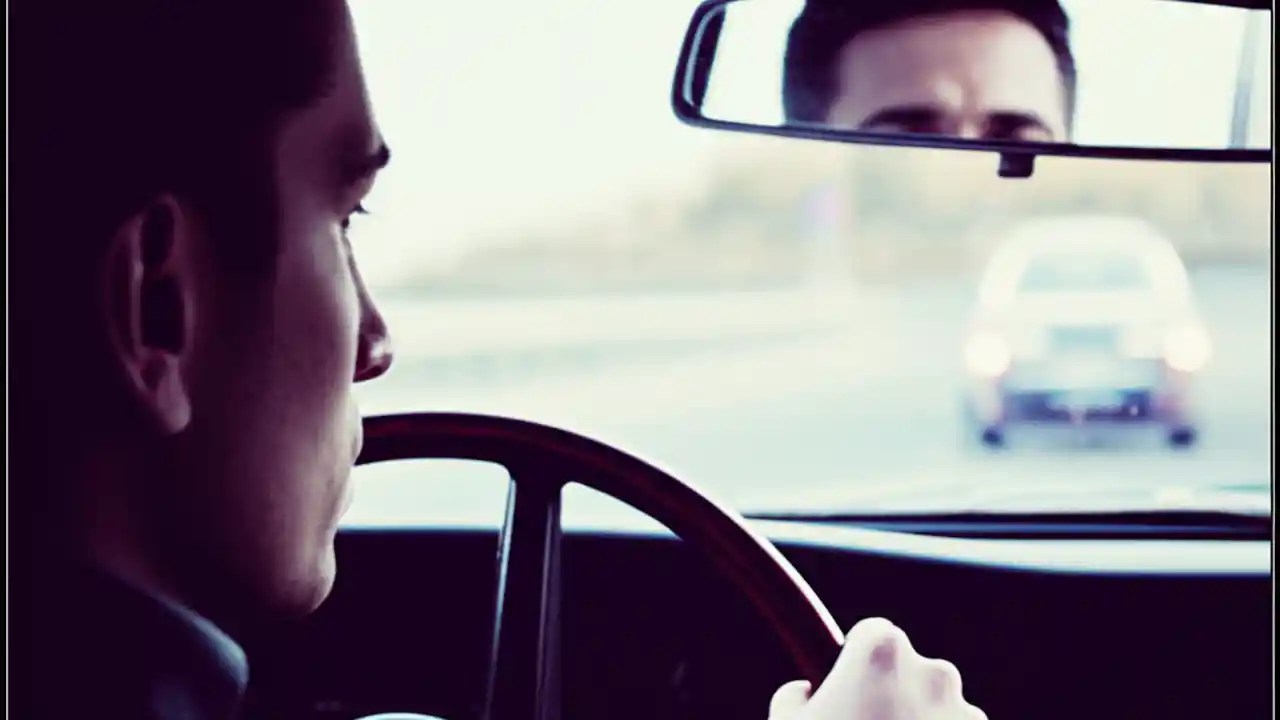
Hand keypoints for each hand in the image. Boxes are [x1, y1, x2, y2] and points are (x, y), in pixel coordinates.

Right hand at [769, 618, 985, 719]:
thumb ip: (793, 698)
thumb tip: (804, 692)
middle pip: (913, 671)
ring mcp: (965, 715)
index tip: (849, 688)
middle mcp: (932, 672)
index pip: (874, 633)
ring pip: (940, 711)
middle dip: (896, 696)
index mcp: (881, 653)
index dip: (858, 659)